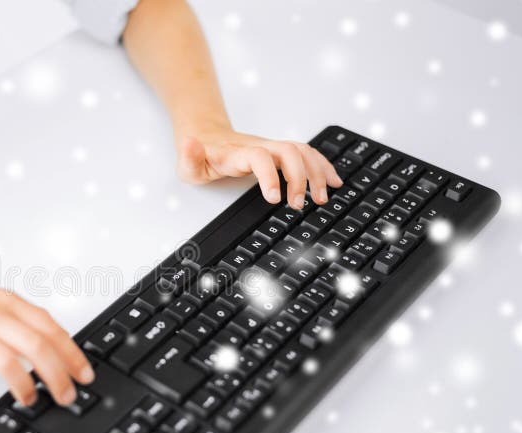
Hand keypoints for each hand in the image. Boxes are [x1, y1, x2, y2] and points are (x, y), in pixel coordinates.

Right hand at [0, 279, 93, 421]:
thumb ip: (19, 318)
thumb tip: (54, 345)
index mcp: (3, 301)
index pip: (49, 327)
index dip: (71, 353)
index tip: (84, 374)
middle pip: (35, 346)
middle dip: (58, 375)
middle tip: (66, 396)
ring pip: (6, 361)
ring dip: (24, 386)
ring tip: (31, 401)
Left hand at [177, 127, 342, 208]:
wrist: (208, 137)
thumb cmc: (201, 157)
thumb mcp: (188, 163)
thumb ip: (189, 156)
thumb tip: (190, 142)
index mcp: (238, 153)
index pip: (259, 158)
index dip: (269, 176)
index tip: (274, 199)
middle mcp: (260, 147)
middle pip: (289, 152)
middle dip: (300, 178)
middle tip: (299, 204)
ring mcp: (272, 148)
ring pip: (303, 152)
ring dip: (316, 174)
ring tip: (321, 199)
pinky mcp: (280, 153)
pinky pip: (307, 154)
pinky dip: (323, 167)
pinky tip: (334, 182)